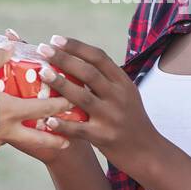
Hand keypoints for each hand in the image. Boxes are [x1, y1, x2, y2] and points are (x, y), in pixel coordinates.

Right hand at [0, 45, 75, 157]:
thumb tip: (10, 45)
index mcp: (10, 110)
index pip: (43, 108)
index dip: (60, 105)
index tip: (73, 104)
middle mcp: (6, 130)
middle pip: (37, 138)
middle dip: (54, 139)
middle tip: (67, 141)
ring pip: (9, 138)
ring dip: (15, 133)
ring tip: (13, 127)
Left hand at [31, 35, 165, 176]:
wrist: (147, 151)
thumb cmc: (130, 119)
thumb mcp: (125, 94)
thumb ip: (105, 79)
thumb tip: (74, 60)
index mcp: (123, 82)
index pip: (99, 57)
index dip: (76, 46)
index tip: (56, 39)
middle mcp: (119, 96)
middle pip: (89, 72)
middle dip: (64, 58)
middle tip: (43, 49)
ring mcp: (112, 117)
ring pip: (83, 97)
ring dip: (61, 84)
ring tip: (43, 73)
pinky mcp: (104, 137)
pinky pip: (80, 129)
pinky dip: (63, 124)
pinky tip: (47, 119)